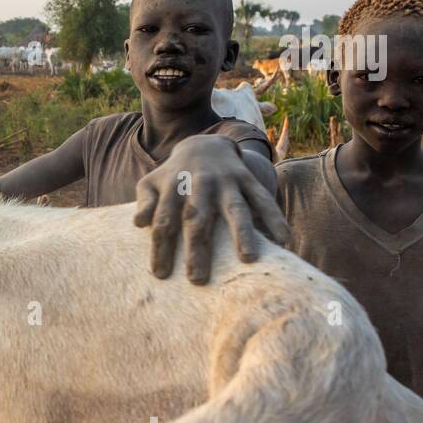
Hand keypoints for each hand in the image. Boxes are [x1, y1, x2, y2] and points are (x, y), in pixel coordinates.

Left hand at [133, 135, 289, 284]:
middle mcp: (200, 184)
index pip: (164, 221)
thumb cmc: (173, 176)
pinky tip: (284, 241)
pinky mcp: (247, 179)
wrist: (203, 144)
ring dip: (242, 233)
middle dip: (198, 248)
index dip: (161, 248)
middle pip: (198, 218)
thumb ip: (145, 203)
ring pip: (235, 209)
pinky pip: (263, 200)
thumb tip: (138, 223)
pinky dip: (275, 218)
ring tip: (248, 259)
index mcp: (173, 187)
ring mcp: (226, 182)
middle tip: (198, 279)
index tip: (161, 274)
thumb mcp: (151, 183)